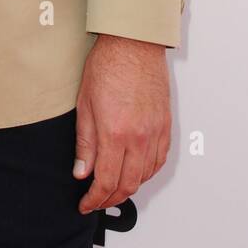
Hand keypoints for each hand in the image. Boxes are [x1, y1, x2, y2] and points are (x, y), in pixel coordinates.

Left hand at [72, 33, 170, 213]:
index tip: (86, 203)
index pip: (106, 181)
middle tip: (97, 200)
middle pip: (128, 184)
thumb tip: (82, 171)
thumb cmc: (108, 66)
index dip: (95, 198)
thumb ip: (85, 143)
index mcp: (115, 133)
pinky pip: (159, 160)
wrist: (134, 43)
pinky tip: (136, 171)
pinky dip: (147, 172)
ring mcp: (155, 132)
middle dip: (111, 198)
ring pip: (145, 175)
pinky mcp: (165, 125)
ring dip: (129, 187)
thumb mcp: (85, 104)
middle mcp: (139, 137)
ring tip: (114, 188)